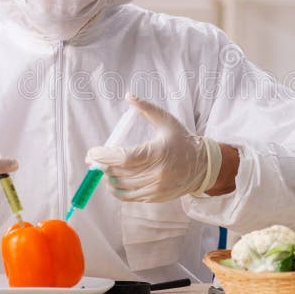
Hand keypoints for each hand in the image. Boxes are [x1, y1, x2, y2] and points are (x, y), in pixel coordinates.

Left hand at [85, 94, 221, 202]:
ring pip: (122, 186)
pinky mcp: (155, 197)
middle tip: (92, 159)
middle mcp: (157, 173)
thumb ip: (146, 109)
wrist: (202, 166)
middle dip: (101, 166)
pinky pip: (129, 197)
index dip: (104, 156)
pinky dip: (116, 190)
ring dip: (107, 178)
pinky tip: (111, 181)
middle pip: (119, 173)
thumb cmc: (182, 141)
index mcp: (158, 153)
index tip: (92, 152)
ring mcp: (156, 188)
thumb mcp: (166, 121)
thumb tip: (129, 96)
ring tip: (100, 169)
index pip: (123, 158)